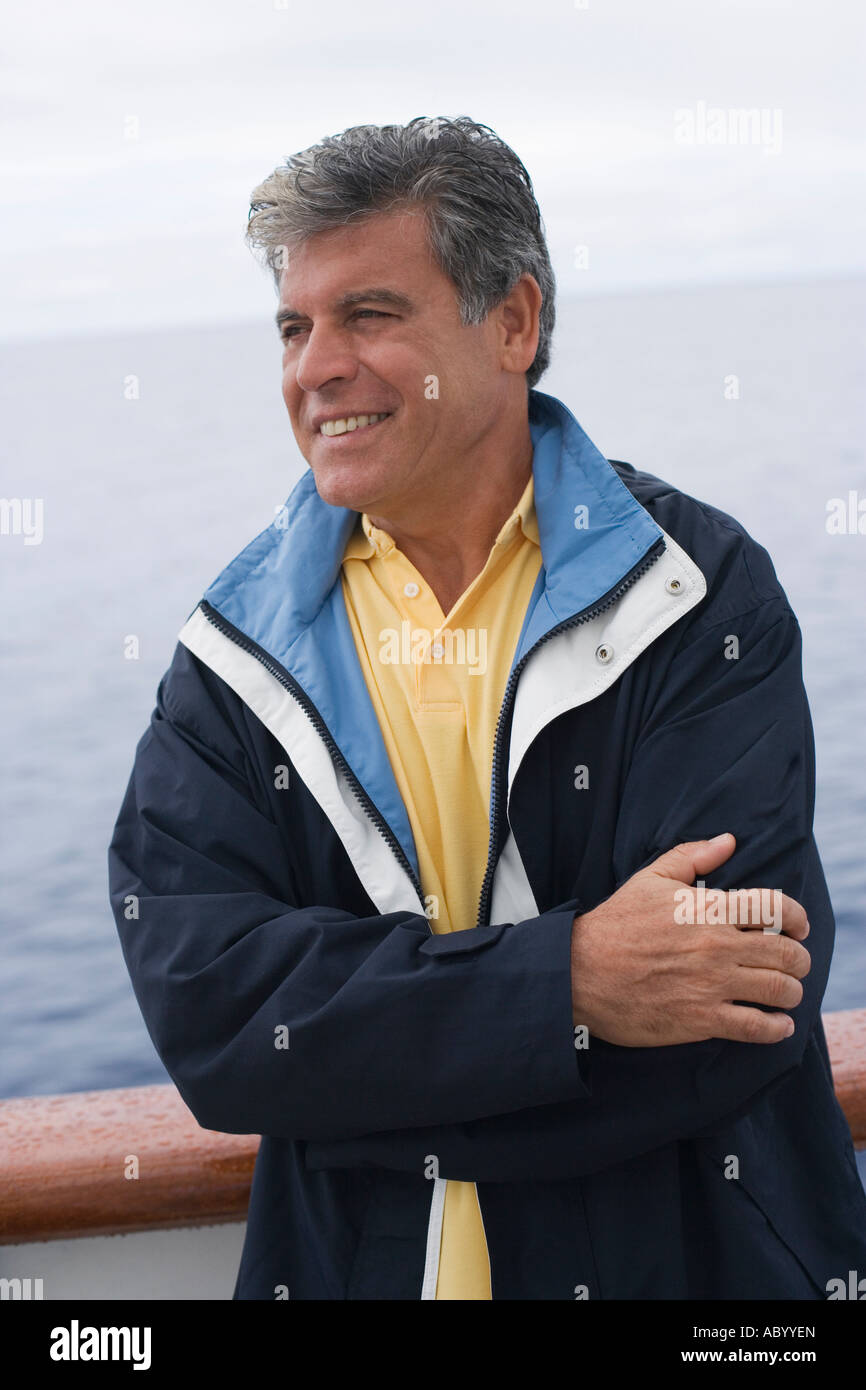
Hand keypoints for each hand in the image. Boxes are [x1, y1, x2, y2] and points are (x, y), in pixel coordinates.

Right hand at [570, 833, 810, 1046]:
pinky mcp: (702, 1019)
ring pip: (780, 990)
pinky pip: (757, 1027)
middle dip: (799, 960)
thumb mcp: (650, 879)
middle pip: (787, 953)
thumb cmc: (615, 924)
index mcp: (708, 908)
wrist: (580, 972)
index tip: (799, 928)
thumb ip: (692, 856)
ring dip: (792, 992)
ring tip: (786, 994)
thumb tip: (729, 841)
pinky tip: (777, 1026)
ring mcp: (712, 984)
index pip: (776, 908)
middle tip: (795, 964)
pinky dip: (776, 1029)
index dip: (798, 918)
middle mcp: (718, 945)